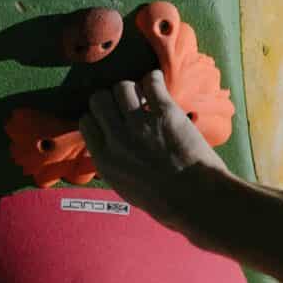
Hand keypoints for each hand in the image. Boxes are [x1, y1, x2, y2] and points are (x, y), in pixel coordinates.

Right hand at [79, 71, 232, 244]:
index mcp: (104, 160)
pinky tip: (158, 86)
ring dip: (132, 89)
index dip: (98, 117)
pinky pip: (151, 81)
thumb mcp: (126, 188)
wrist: (196, 199)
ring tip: (144, 97)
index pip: (86, 122)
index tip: (110, 118)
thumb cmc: (164, 202)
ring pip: (122, 86)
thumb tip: (112, 146)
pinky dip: (154, 80)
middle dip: (111, 98)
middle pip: (99, 99)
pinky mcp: (165, 113)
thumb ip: (115, 164)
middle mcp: (117, 139)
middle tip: (126, 105)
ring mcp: (140, 124)